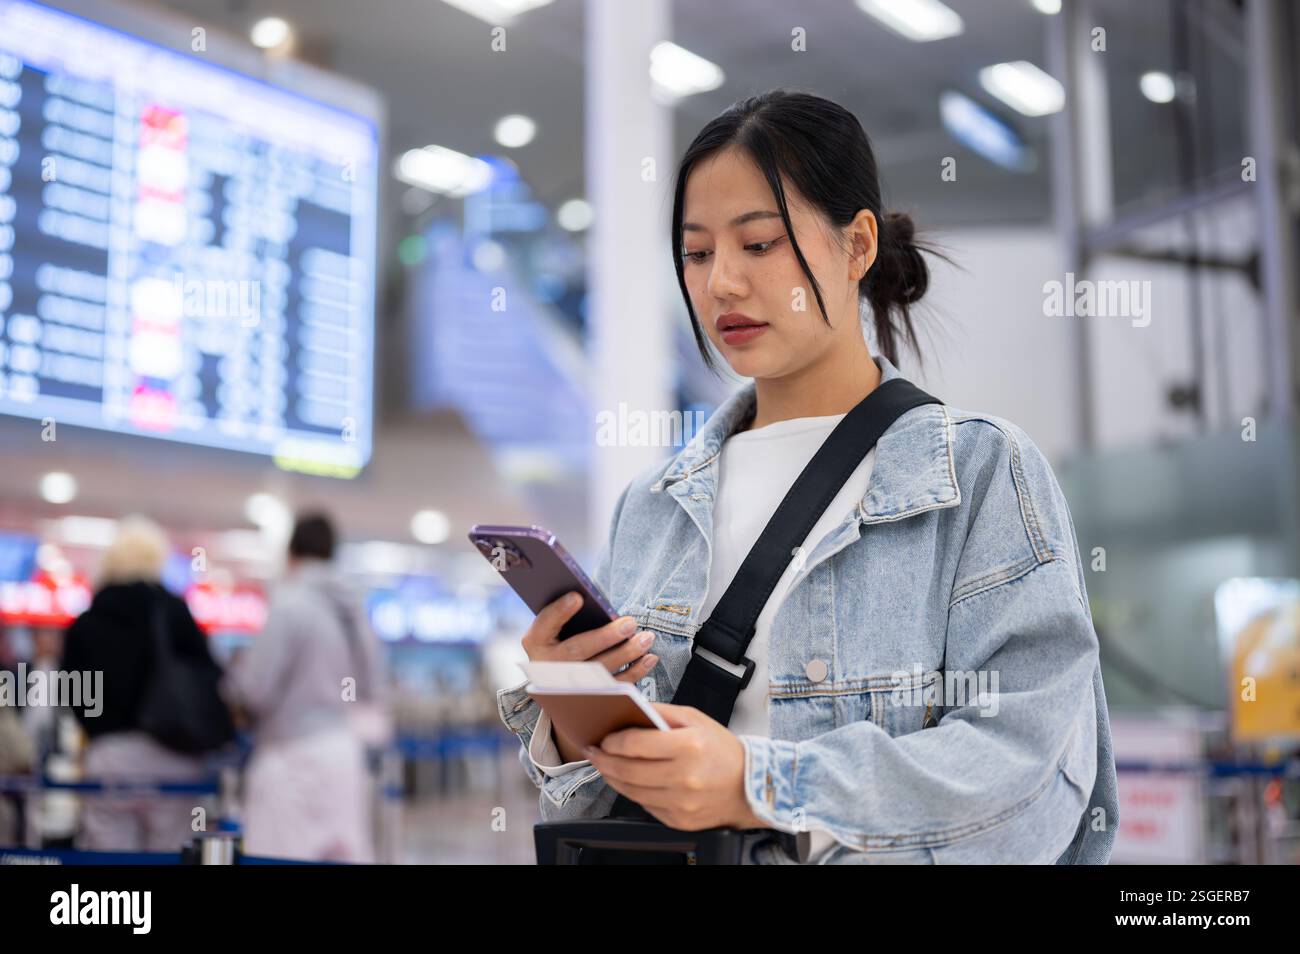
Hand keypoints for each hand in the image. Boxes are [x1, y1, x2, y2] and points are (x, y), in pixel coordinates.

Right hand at [521, 592, 657, 682]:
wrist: (558, 681)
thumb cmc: (562, 639)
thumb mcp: (557, 626)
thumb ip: (569, 613)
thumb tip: (592, 597)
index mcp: (536, 641)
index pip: (545, 623)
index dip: (560, 611)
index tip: (578, 597)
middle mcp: (548, 666)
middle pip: (578, 651)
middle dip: (606, 637)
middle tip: (630, 623)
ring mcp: (568, 685)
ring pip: (600, 670)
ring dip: (627, 654)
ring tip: (646, 637)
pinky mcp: (590, 697)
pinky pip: (616, 686)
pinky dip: (636, 672)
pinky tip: (650, 657)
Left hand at [584, 703, 768, 831]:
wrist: (750, 785)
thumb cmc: (722, 749)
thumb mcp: (695, 719)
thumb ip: (660, 712)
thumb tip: (629, 708)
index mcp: (689, 746)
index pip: (635, 744)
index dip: (612, 741)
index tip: (604, 738)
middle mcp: (685, 778)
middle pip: (627, 770)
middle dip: (604, 760)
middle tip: (594, 752)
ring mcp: (681, 803)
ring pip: (631, 791)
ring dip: (612, 777)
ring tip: (606, 765)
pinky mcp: (679, 820)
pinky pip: (645, 806)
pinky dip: (633, 792)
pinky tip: (629, 780)